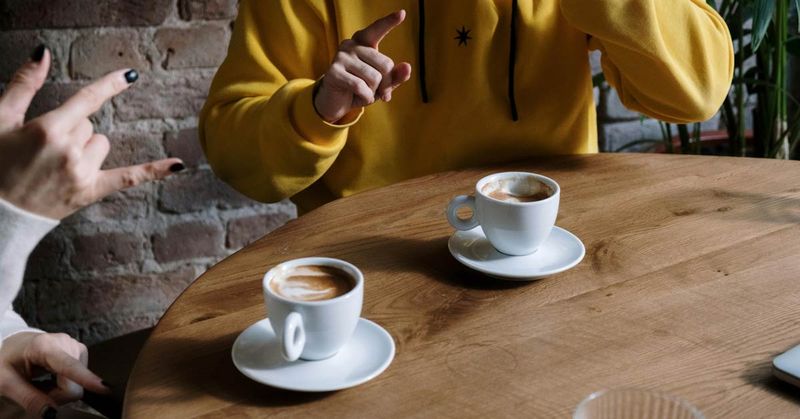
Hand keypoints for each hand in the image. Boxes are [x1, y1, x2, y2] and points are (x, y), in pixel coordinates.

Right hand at [0, 47, 183, 219]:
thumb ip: (24, 84)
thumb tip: (43, 52)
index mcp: (47, 129)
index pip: (87, 100)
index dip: (109, 85)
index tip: (130, 75)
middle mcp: (69, 151)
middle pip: (89, 125)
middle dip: (70, 131)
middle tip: (43, 151)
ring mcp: (82, 173)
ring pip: (102, 145)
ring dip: (85, 150)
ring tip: (56, 166)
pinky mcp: (90, 191)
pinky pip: (130, 177)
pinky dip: (154, 171)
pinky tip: (179, 165)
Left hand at [0, 332, 109, 416]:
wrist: (15, 344)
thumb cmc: (8, 361)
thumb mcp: (6, 382)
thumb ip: (28, 398)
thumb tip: (50, 412)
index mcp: (44, 346)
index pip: (68, 366)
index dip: (85, 378)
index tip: (103, 387)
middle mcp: (65, 343)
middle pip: (74, 383)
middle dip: (57, 395)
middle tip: (38, 389)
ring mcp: (76, 346)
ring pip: (79, 384)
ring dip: (61, 390)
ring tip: (44, 380)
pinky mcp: (81, 351)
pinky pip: (81, 379)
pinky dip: (67, 384)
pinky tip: (54, 376)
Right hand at [313, 10, 412, 122]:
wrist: (336, 102)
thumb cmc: (360, 89)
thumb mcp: (381, 84)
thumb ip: (395, 76)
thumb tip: (407, 67)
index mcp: (363, 42)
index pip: (377, 29)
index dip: (389, 22)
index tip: (402, 13)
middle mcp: (351, 45)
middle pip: (386, 65)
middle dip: (386, 84)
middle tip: (377, 91)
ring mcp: (341, 57)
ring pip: (374, 78)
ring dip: (373, 92)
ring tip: (364, 93)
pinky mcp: (333, 72)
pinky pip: (360, 86)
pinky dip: (364, 98)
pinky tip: (358, 97)